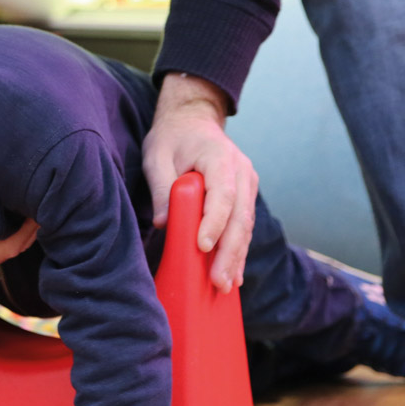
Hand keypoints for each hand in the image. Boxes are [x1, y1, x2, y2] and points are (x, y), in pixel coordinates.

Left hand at [141, 72, 257, 290]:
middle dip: (229, 252)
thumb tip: (165, 223)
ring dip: (236, 257)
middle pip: (240, 216)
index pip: (222, 194)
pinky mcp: (245, 196)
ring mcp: (247, 184)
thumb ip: (161, 187)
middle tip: (218, 281)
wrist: (193, 120)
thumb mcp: (157, 155)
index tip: (203, 246)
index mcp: (219, 157)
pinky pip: (244, 226)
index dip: (214, 222)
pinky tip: (233, 274)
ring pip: (245, 225)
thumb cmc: (172, 137)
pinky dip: (238, 251)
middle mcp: (241, 171)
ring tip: (225, 285)